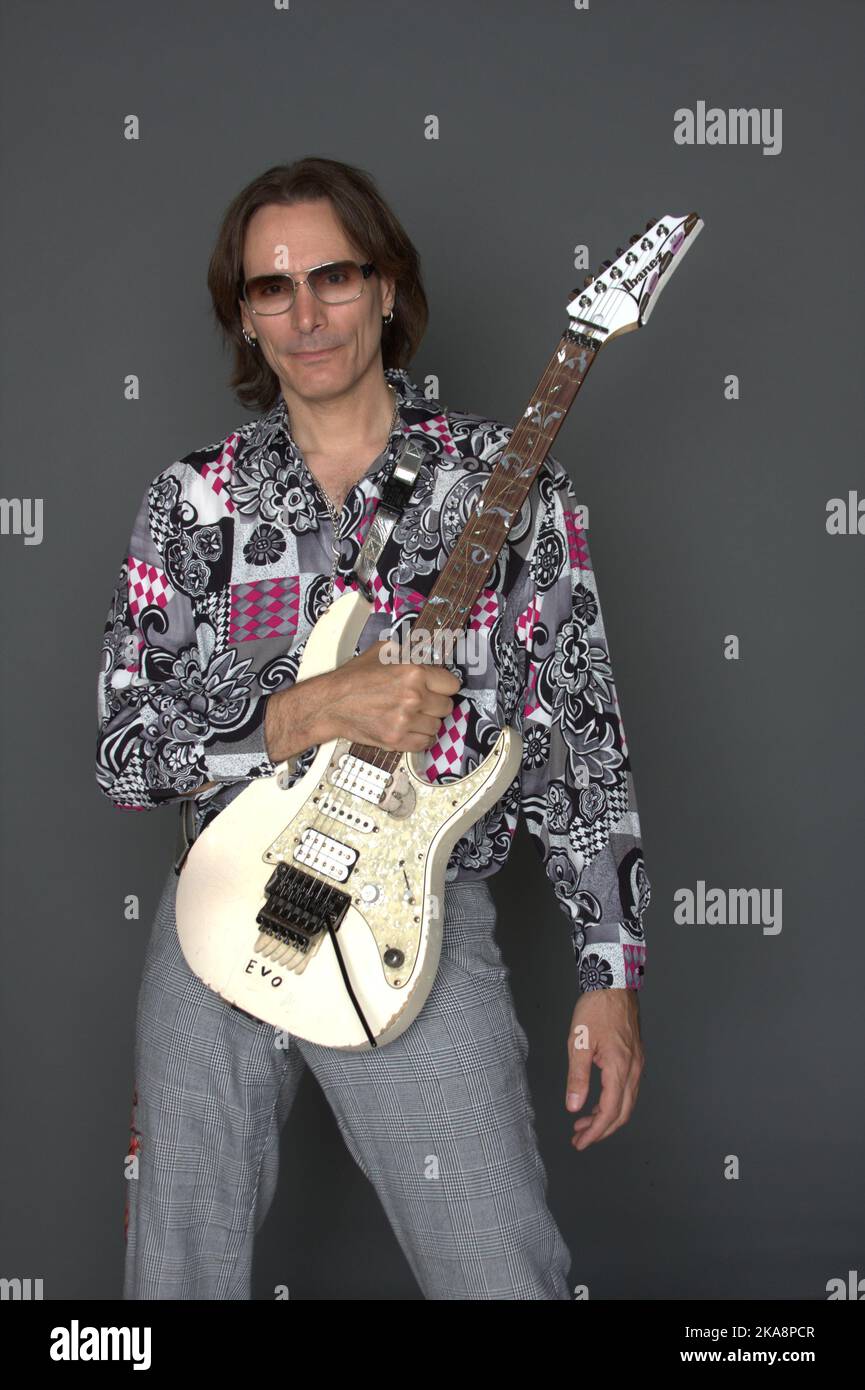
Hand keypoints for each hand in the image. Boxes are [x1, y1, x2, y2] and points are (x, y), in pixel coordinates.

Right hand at [324, 636, 461, 751]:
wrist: (331, 703)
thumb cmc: (354, 678)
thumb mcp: (383, 650)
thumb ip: (410, 650)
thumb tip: (428, 651)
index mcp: (413, 672)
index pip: (452, 685)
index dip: (444, 686)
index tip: (439, 688)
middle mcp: (412, 697)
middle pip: (446, 707)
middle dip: (436, 704)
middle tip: (422, 702)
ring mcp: (405, 720)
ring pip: (436, 726)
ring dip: (427, 722)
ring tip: (412, 715)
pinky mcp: (396, 739)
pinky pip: (424, 743)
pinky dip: (420, 738)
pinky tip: (410, 729)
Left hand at [565, 988, 643, 1150]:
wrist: (614, 984)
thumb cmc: (595, 1009)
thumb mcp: (578, 1042)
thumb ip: (577, 1077)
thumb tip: (574, 1107)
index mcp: (619, 1067)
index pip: (610, 1111)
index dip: (595, 1131)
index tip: (580, 1142)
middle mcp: (633, 1069)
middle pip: (622, 1112)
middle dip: (601, 1130)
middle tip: (580, 1138)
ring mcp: (637, 1063)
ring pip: (626, 1102)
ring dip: (607, 1117)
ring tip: (584, 1123)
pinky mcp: (635, 1057)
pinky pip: (628, 1090)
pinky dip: (614, 1102)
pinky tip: (598, 1102)